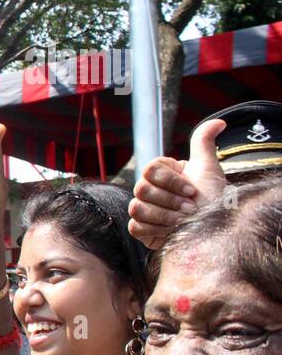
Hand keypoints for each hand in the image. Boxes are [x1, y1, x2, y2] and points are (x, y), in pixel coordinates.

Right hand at [127, 118, 226, 249]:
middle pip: (141, 189)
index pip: (149, 169)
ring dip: (164, 216)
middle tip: (191, 208)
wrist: (215, 232)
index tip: (192, 190)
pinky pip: (135, 226)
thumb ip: (204, 142)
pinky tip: (172, 231)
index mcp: (163, 174)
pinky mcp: (142, 230)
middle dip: (170, 200)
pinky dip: (155, 229)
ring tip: (183, 221)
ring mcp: (145, 210)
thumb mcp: (209, 168)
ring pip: (137, 208)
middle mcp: (151, 191)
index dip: (170, 181)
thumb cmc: (214, 200)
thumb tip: (219, 121)